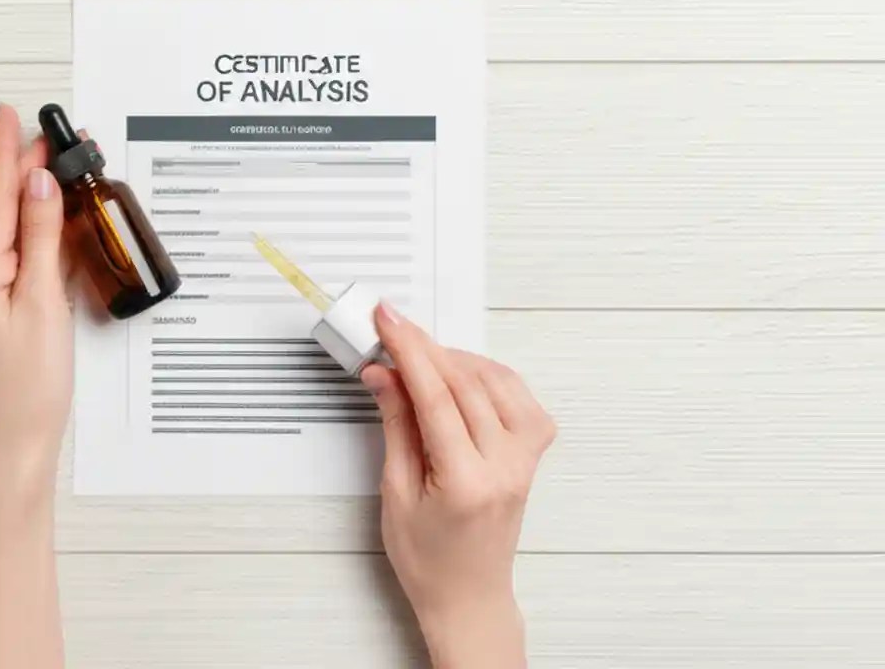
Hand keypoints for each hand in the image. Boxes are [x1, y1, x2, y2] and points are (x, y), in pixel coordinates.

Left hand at [0, 103, 71, 495]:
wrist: (18, 439)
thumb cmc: (27, 384)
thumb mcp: (40, 302)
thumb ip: (39, 240)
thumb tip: (38, 184)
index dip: (6, 153)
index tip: (9, 113)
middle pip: (5, 206)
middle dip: (27, 166)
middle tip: (55, 134)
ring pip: (17, 228)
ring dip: (38, 196)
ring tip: (64, 167)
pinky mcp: (11, 307)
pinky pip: (27, 255)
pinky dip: (45, 231)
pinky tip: (63, 222)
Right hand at [361, 302, 555, 668]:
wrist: (468, 596)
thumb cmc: (429, 560)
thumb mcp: (396, 493)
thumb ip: (396, 427)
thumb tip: (384, 375)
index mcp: (467, 482)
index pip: (437, 397)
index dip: (409, 351)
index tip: (388, 321)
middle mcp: (505, 467)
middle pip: (466, 384)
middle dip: (425, 348)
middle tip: (392, 328)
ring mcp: (525, 460)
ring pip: (497, 382)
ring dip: (457, 359)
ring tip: (420, 357)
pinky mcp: (532, 455)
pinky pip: (518, 397)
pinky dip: (488, 376)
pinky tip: (462, 375)